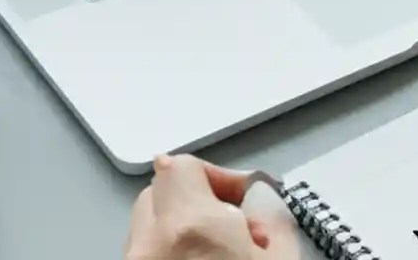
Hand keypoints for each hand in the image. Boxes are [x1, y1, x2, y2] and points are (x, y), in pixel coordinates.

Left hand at [124, 154, 300, 259]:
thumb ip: (272, 220)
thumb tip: (265, 205)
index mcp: (191, 228)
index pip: (183, 166)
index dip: (218, 175)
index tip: (241, 195)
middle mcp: (151, 246)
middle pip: (159, 190)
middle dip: (195, 198)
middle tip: (230, 221)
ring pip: (147, 225)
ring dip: (179, 226)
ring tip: (215, 248)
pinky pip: (145, 251)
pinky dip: (167, 250)